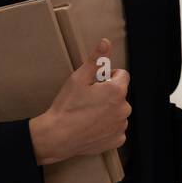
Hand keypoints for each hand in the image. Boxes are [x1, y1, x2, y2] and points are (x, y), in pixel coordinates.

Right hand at [29, 38, 130, 164]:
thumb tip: (106, 42)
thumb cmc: (67, 107)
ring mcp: (121, 126)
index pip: (122, 75)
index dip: (108, 76)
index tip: (95, 82)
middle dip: (108, 94)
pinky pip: (116, 129)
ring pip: (118, 111)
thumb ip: (96, 60)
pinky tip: (92, 126)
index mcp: (117, 91)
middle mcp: (124, 108)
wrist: (57, 136)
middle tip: (88, 99)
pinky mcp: (117, 140)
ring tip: (88, 114)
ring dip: (108, 110)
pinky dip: (107, 127)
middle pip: (120, 94)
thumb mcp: (78, 78)